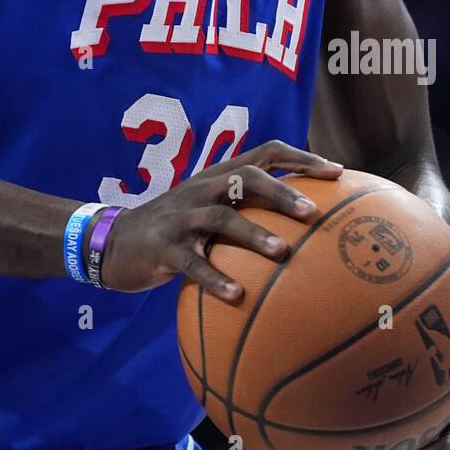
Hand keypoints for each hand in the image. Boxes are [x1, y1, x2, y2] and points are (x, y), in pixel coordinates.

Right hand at [99, 140, 343, 298]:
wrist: (112, 242)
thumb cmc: (173, 230)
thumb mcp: (207, 212)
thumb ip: (245, 212)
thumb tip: (304, 230)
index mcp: (218, 178)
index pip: (264, 153)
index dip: (300, 158)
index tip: (337, 172)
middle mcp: (202, 189)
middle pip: (246, 177)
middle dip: (281, 191)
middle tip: (313, 213)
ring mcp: (180, 217)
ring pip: (220, 217)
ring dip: (253, 233)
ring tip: (283, 253)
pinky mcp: (162, 247)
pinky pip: (191, 264)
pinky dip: (215, 278)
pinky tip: (237, 296)